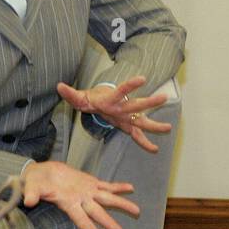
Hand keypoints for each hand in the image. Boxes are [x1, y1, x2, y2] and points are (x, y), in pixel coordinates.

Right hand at [21, 160, 139, 228]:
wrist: (40, 172)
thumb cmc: (34, 182)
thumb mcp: (30, 187)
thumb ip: (31, 194)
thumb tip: (28, 201)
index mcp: (68, 204)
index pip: (82, 220)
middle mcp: (81, 200)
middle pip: (99, 214)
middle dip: (112, 226)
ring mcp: (87, 191)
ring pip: (108, 199)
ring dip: (122, 205)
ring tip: (137, 211)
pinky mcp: (89, 181)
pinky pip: (106, 184)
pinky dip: (118, 187)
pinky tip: (130, 188)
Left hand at [56, 75, 171, 152]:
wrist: (101, 102)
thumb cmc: (91, 99)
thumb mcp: (80, 97)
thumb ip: (71, 93)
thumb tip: (59, 86)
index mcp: (112, 99)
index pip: (121, 91)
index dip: (130, 85)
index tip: (143, 78)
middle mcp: (123, 107)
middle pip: (138, 105)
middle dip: (150, 102)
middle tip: (164, 97)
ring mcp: (128, 117)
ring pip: (143, 121)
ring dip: (154, 125)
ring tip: (169, 128)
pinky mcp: (128, 126)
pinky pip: (138, 135)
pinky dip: (145, 142)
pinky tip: (154, 149)